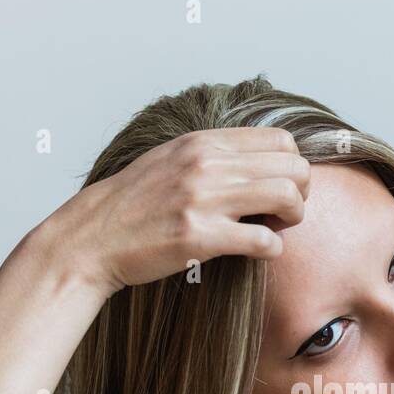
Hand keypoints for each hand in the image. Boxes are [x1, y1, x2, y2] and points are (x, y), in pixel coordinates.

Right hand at [33, 127, 309, 300]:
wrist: (92, 238)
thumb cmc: (134, 204)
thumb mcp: (171, 160)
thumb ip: (213, 154)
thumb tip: (259, 159)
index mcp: (203, 142)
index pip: (281, 140)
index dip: (292, 166)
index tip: (279, 186)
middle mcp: (206, 165)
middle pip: (293, 167)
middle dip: (300, 193)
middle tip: (284, 212)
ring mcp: (203, 200)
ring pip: (287, 198)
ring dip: (292, 219)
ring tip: (276, 229)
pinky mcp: (199, 238)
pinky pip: (264, 241)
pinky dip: (271, 249)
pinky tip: (257, 252)